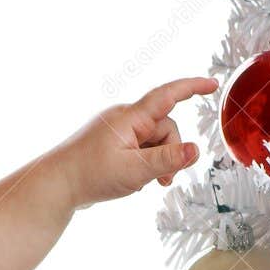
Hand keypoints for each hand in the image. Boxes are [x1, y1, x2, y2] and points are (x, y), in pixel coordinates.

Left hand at [46, 76, 218, 212]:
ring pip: (153, 141)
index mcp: (129, 118)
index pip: (167, 95)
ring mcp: (117, 131)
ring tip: (148, 182)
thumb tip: (195, 151)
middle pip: (164, 127)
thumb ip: (166, 161)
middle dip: (171, 152)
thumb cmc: (89, 175)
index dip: (192, 88)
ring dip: (158, 161)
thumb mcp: (134, 171)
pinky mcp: (113, 144)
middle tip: (163, 179)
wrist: (56, 186)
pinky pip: (140, 148)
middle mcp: (124, 119)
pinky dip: (144, 163)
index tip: (213, 84)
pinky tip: (135, 179)